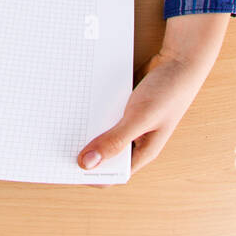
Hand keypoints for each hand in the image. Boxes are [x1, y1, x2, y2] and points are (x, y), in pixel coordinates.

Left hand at [76, 48, 214, 178]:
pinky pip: (104, 115)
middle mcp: (135, 141)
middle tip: (56, 142)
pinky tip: (78, 103)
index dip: (89, 175)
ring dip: (86, 129)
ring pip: (102, 133)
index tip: (63, 166)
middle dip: (83, 150)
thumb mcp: (141, 117)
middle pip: (104, 155)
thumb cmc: (169, 92)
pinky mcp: (126, 108)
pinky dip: (92, 111)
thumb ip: (116, 140)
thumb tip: (87, 163)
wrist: (180, 60)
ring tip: (63, 122)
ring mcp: (130, 124)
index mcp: (142, 152)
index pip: (111, 175)